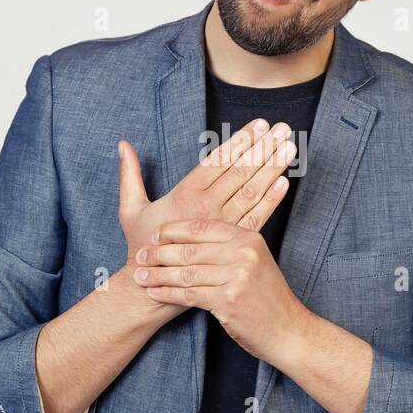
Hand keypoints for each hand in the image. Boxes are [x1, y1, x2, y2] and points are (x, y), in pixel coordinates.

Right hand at [117, 119, 297, 311]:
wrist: (152, 287)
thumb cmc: (140, 245)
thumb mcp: (130, 208)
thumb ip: (130, 175)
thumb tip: (123, 144)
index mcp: (185, 195)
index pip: (218, 161)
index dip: (240, 142)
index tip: (259, 125)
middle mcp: (207, 209)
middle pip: (240, 172)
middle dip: (263, 148)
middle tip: (282, 128)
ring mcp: (222, 226)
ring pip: (252, 191)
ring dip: (272, 168)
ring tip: (289, 147)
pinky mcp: (232, 243)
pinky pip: (255, 218)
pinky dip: (271, 200)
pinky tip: (284, 181)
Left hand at [130, 217, 312, 362]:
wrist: (288, 330)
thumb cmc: (267, 298)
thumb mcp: (255, 262)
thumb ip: (229, 248)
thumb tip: (189, 240)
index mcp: (248, 238)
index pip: (202, 227)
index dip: (173, 230)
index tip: (154, 235)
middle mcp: (243, 253)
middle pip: (190, 250)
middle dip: (159, 254)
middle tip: (139, 256)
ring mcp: (237, 276)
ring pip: (186, 272)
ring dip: (158, 275)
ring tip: (140, 276)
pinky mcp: (228, 300)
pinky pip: (189, 294)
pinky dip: (168, 294)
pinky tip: (155, 292)